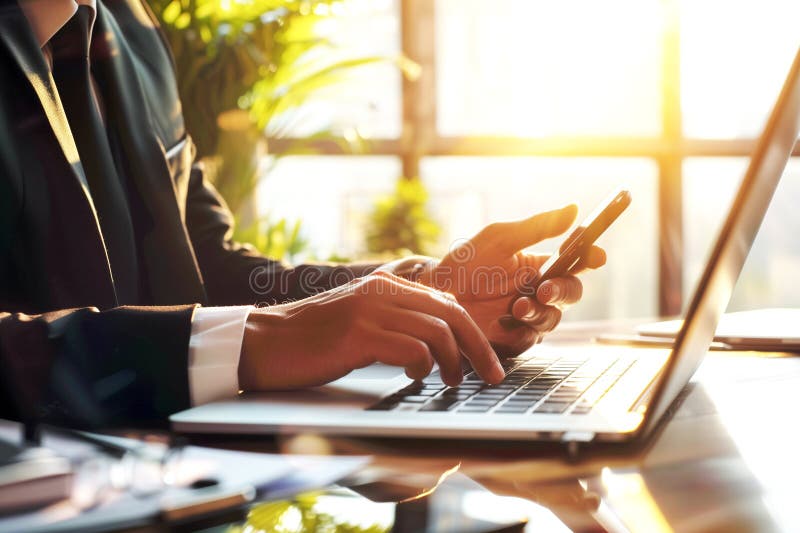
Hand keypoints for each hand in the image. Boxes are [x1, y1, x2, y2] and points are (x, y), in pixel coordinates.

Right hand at [239, 271, 503, 389]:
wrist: (264, 342)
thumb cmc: (312, 339)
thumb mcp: (359, 320)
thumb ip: (394, 320)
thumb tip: (436, 344)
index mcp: (386, 285)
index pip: (447, 304)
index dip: (474, 333)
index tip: (487, 361)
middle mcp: (382, 290)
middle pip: (452, 315)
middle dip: (479, 348)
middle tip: (492, 376)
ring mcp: (370, 309)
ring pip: (438, 331)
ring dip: (454, 362)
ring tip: (451, 382)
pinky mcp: (357, 334)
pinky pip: (412, 348)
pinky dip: (424, 366)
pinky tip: (415, 376)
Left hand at [420, 205, 605, 354]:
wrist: (433, 294)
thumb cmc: (465, 263)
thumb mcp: (500, 238)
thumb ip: (537, 227)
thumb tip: (573, 209)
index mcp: (539, 266)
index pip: (575, 262)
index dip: (590, 259)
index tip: (595, 256)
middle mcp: (538, 292)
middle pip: (571, 293)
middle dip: (563, 291)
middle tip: (544, 289)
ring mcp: (526, 318)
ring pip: (553, 319)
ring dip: (540, 312)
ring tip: (517, 307)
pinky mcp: (511, 340)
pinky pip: (530, 340)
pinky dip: (522, 333)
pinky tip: (505, 324)